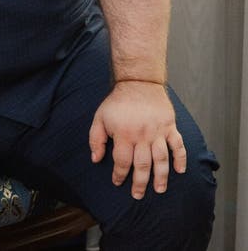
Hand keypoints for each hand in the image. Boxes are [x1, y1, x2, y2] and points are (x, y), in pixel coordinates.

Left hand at [89, 80, 185, 198]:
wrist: (138, 81)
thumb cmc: (118, 101)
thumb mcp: (100, 117)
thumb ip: (96, 138)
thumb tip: (96, 159)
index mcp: (124, 134)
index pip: (122, 162)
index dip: (119, 175)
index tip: (117, 182)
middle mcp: (142, 135)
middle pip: (142, 165)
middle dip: (140, 183)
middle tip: (138, 195)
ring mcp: (158, 131)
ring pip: (161, 159)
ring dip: (161, 177)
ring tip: (160, 190)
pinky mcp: (169, 126)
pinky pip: (178, 145)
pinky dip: (181, 158)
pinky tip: (180, 171)